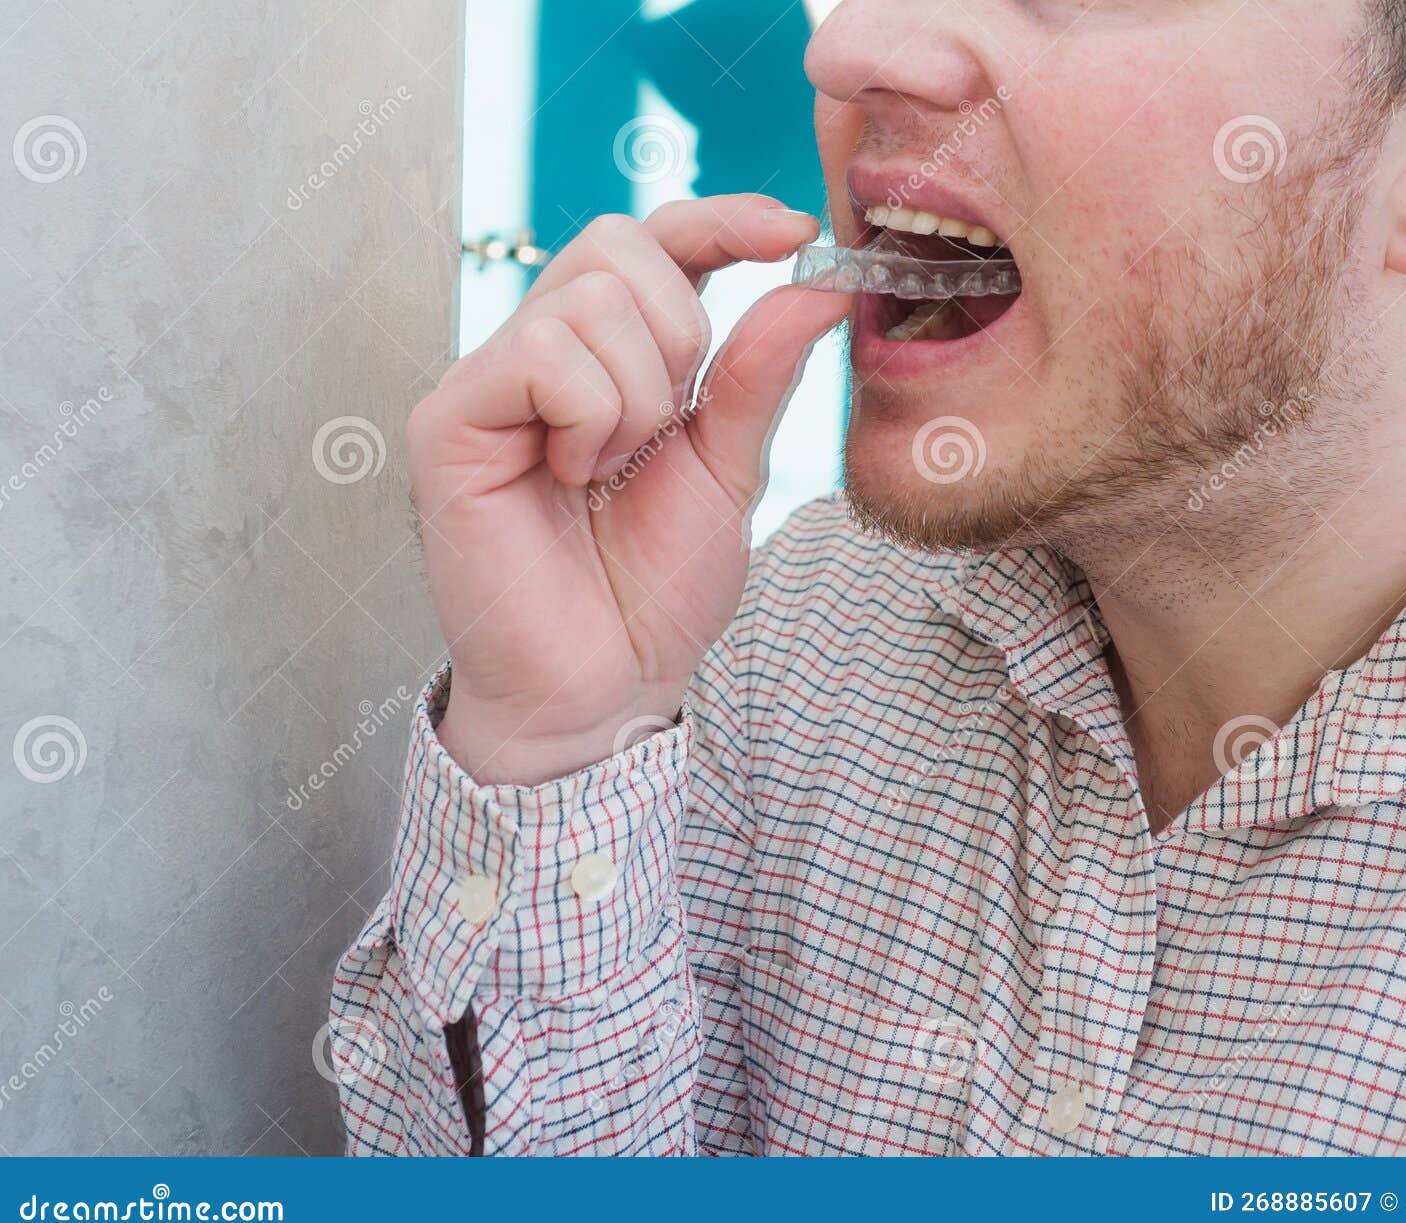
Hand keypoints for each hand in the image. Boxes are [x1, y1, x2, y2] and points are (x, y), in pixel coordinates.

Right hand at [406, 195, 850, 783]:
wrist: (606, 685)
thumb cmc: (654, 590)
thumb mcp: (729, 470)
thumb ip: (760, 376)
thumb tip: (817, 282)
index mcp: (612, 357)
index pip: (657, 241)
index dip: (720, 218)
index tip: (790, 231)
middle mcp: (543, 352)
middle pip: (618, 243)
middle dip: (680, 332)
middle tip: (665, 428)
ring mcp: (490, 381)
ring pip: (589, 297)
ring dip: (638, 396)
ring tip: (610, 472)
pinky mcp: (450, 419)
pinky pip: (542, 352)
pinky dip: (588, 416)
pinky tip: (572, 476)